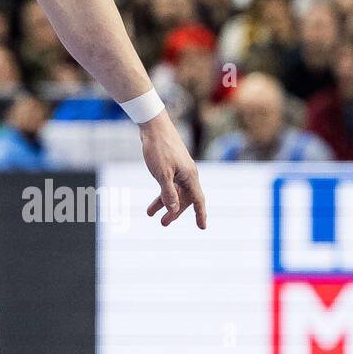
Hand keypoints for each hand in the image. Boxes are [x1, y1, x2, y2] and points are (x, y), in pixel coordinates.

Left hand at [140, 112, 207, 229]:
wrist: (153, 125)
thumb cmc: (159, 148)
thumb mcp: (162, 174)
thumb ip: (168, 192)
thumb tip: (173, 210)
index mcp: (189, 176)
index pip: (197, 200)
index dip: (199, 214)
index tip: (202, 228)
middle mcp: (187, 174)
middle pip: (184, 198)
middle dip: (174, 212)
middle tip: (163, 224)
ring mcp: (179, 169)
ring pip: (174, 191)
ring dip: (164, 203)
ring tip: (151, 214)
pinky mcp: (170, 164)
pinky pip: (168, 183)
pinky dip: (162, 192)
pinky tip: (154, 199)